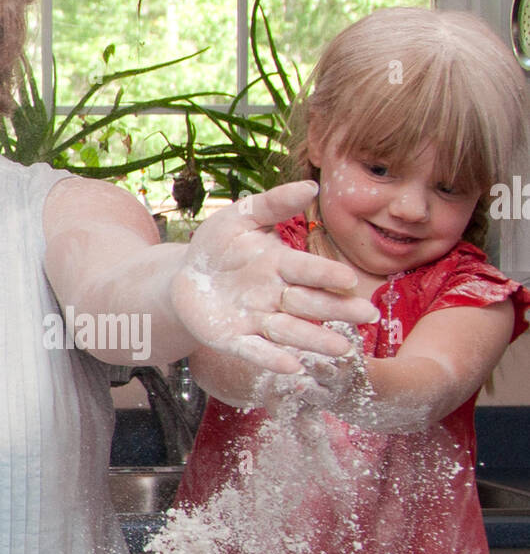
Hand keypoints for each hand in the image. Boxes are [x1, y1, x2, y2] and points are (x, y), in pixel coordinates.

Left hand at [170, 182, 378, 373]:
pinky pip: (255, 350)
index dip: (327, 275)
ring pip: (290, 331)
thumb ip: (274, 203)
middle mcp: (274, 295)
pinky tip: (293, 367)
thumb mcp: (240, 218)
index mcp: (279, 264)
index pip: (307, 270)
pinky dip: (272, 358)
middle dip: (338, 310)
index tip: (350, 280)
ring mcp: (256, 319)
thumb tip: (312, 186)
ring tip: (342, 349)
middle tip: (368, 316)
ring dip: (315, 339)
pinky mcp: (234, 339)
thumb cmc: (216, 246)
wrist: (184, 278)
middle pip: (309, 303)